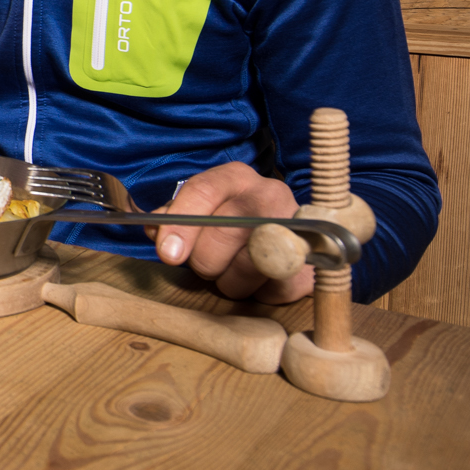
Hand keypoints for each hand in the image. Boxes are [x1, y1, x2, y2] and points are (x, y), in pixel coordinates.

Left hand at [152, 161, 315, 303]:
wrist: (285, 231)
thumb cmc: (229, 221)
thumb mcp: (200, 209)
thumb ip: (174, 217)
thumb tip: (157, 230)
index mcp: (236, 177)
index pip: (204, 191)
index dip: (181, 223)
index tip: (167, 252)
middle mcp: (270, 195)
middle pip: (221, 235)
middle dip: (204, 259)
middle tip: (208, 260)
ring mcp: (296, 228)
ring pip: (243, 270)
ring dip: (228, 281)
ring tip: (232, 269)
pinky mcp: (311, 264)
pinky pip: (270, 291)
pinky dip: (256, 293)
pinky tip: (256, 279)